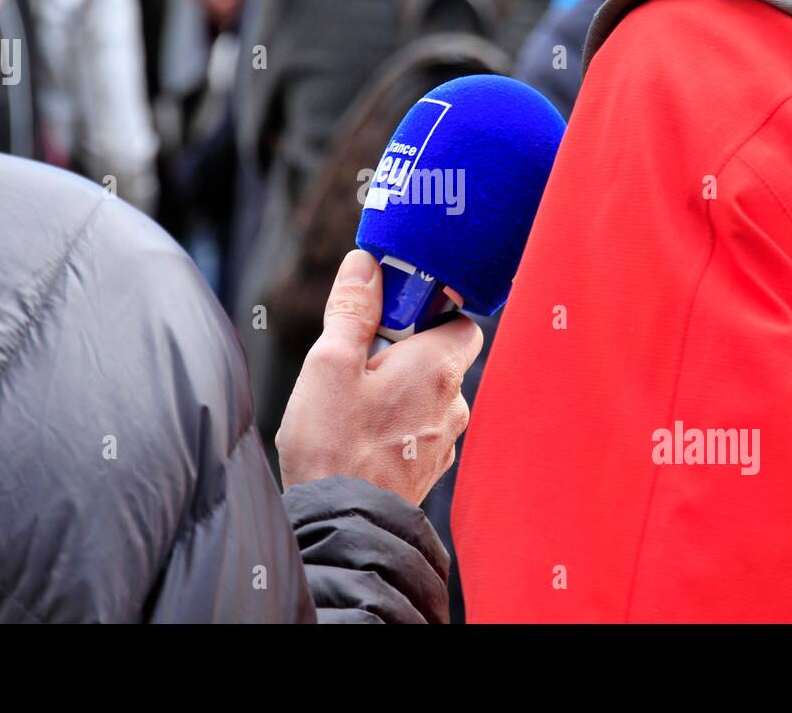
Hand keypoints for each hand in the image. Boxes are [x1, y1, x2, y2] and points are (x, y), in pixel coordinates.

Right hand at [277, 250, 481, 504]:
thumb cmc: (335, 445)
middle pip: (443, 358)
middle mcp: (454, 404)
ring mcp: (444, 443)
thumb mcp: (330, 363)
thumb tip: (365, 264)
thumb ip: (352, 309)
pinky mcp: (428, 471)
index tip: (392, 312)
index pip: (461, 320)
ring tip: (353, 401)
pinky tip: (360, 434)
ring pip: (429, 398)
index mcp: (438, 368)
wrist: (343, 526)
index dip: (430, 310)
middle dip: (406, 350)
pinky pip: (420, 431)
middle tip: (360, 356)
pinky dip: (398, 424)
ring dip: (400, 391)